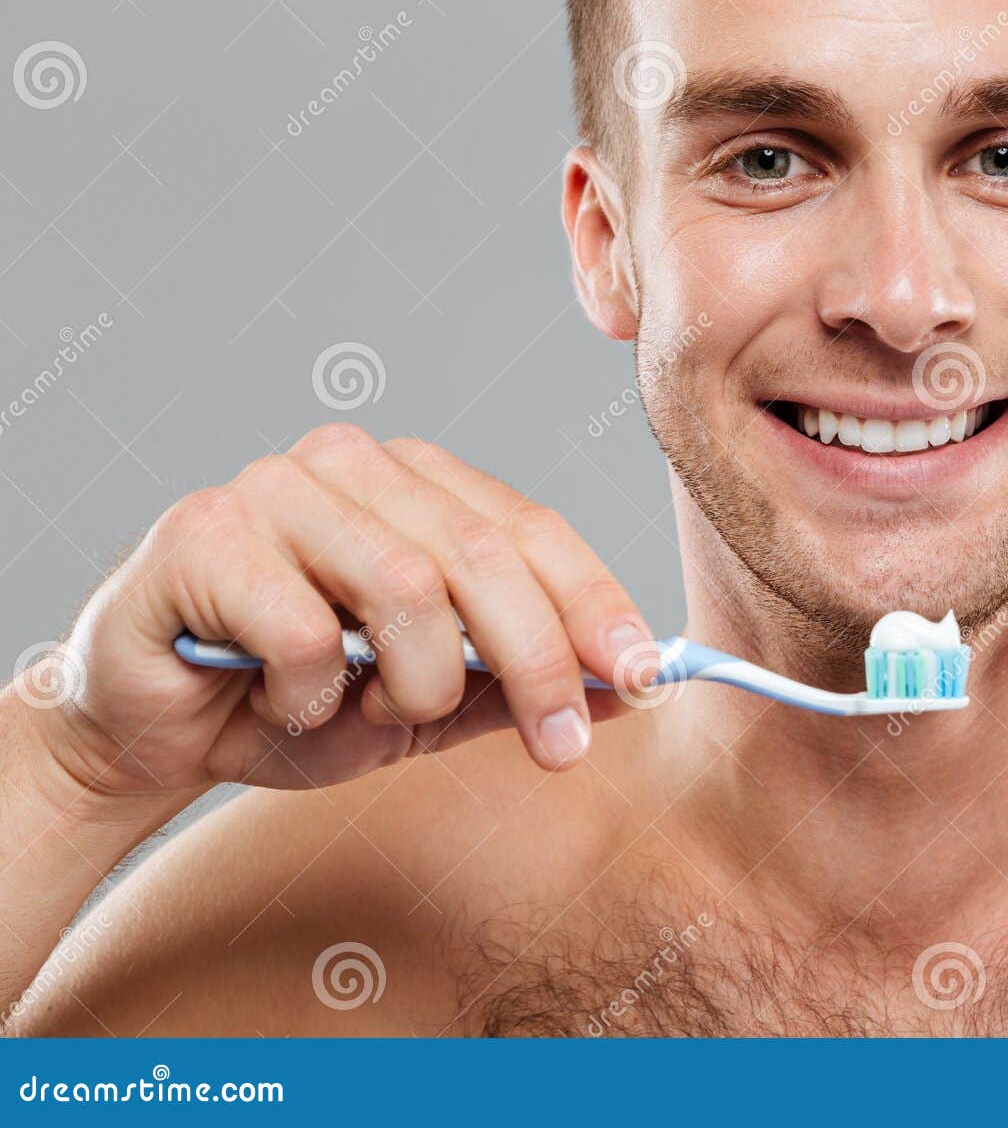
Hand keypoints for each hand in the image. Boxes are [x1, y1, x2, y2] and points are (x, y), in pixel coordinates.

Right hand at [17, 424, 654, 795]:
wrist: (156, 728)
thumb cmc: (294, 701)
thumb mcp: (427, 705)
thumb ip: (516, 688)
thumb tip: (630, 687)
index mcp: (418, 484)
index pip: (532, 530)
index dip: (596, 604)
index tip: (645, 678)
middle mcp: (354, 465)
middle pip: (485, 556)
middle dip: (539, 664)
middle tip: (559, 747)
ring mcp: (276, 487)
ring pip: (408, 588)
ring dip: (412, 685)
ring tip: (374, 716)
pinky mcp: (205, 533)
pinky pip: (306, 631)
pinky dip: (315, 696)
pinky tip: (288, 703)